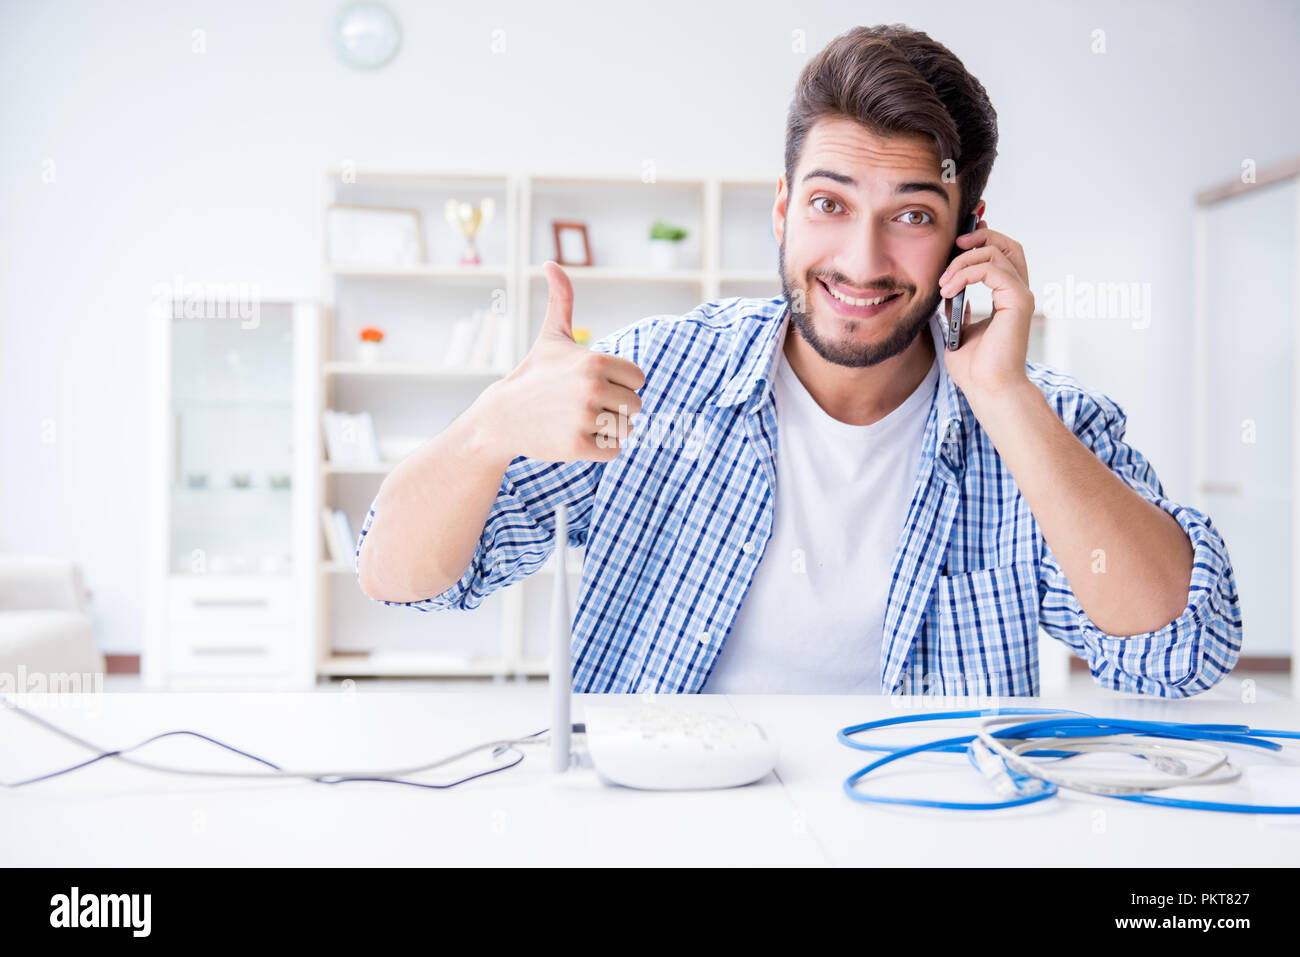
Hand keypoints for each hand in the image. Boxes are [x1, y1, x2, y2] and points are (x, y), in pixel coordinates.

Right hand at [477, 261, 645, 462]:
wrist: (501, 418)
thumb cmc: (534, 375)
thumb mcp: (551, 336)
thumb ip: (561, 299)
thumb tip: (551, 263)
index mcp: (594, 360)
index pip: (638, 379)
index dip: (620, 384)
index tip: (594, 385)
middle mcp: (591, 387)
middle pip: (636, 406)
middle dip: (615, 409)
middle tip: (583, 406)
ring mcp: (584, 418)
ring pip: (626, 429)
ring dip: (608, 430)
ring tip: (579, 421)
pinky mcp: (577, 446)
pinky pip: (614, 451)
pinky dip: (600, 449)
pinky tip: (576, 438)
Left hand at [937, 218, 1035, 404]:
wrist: (987, 389)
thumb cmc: (975, 368)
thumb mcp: (959, 330)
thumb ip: (959, 309)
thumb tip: (951, 293)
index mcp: (1007, 297)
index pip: (1002, 255)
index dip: (984, 240)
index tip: (958, 240)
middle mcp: (1018, 292)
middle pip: (1008, 245)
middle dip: (981, 236)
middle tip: (954, 244)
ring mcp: (1020, 295)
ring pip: (995, 254)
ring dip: (962, 262)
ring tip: (943, 283)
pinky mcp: (1018, 301)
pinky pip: (992, 270)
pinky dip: (966, 274)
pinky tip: (949, 290)